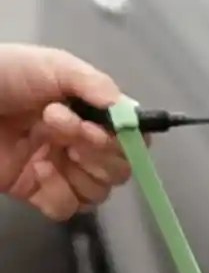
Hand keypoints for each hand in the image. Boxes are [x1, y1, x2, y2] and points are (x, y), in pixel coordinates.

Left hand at [0, 44, 131, 220]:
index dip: (130, 140)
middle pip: (120, 168)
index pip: (132, 138)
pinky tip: (40, 169)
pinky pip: (68, 208)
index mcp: (88, 113)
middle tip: (64, 126)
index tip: (112, 127)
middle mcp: (78, 144)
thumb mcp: (52, 65)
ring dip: (84, 171)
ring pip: (99, 191)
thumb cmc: (1, 74)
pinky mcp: (35, 191)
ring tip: (50, 143)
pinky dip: (61, 193)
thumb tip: (128, 113)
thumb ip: (95, 84)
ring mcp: (59, 169)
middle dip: (101, 150)